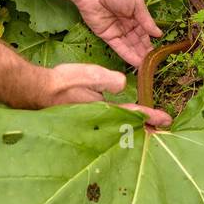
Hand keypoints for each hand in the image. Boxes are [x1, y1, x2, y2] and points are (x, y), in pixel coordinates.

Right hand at [46, 63, 171, 129]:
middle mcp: (100, 121)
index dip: (151, 116)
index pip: (133, 114)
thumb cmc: (62, 83)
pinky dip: (119, 122)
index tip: (167, 119)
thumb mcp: (90, 75)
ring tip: (148, 126)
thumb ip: (110, 80)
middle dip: (146, 127)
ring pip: (119, 126)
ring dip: (133, 126)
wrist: (37, 90)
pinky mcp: (85, 120)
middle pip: (129, 127)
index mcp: (104, 111)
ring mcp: (93, 122)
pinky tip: (121, 120)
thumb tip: (123, 84)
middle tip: (162, 128)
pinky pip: (108, 123)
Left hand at [71, 0, 162, 67]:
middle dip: (144, 51)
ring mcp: (116, 31)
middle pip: (137, 41)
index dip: (150, 42)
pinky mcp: (106, 36)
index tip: (158, 53)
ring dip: (137, 56)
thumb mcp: (136, 3)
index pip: (145, 32)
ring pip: (129, 46)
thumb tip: (158, 34)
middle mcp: (127, 24)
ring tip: (146, 67)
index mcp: (135, 15)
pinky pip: (118, 47)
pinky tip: (136, 62)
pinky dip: (127, 55)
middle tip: (153, 64)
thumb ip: (146, 20)